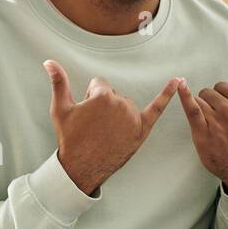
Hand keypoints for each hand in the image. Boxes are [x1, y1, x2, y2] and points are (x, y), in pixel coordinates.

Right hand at [44, 60, 178, 195]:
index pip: (100, 85)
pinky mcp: (142, 130)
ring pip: (127, 105)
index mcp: (103, 96)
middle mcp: (121, 104)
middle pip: (114, 95)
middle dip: (104, 107)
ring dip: (118, 114)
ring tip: (106, 133)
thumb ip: (58, 82)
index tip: (86, 115)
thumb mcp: (60, 109)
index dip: (90, 98)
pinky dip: (168, 95)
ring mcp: (133, 118)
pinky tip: (178, 82)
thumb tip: (48, 61)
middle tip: (95, 127)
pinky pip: (157, 109)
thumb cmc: (70, 138)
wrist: (82, 167)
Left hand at [177, 64, 227, 196]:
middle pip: (208, 92)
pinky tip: (179, 84)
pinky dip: (184, 96)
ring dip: (201, 110)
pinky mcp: (202, 132)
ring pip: (199, 101)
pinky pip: (191, 108)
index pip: (222, 86)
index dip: (221, 97)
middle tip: (218, 120)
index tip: (225, 110)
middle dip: (210, 103)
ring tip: (210, 124)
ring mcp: (216, 121)